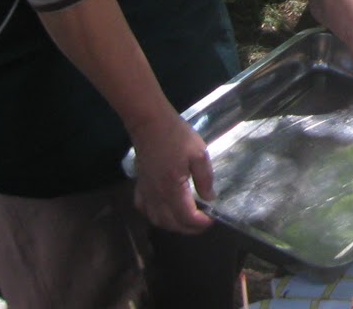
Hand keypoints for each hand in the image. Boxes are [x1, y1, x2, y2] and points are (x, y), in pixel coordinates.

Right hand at [129, 106, 215, 232]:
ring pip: (156, 219)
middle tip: (202, 224)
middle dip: (188, 228)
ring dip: (172, 225)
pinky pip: (144, 209)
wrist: (151, 124)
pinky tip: (164, 212)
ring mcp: (146, 192)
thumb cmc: (177, 136)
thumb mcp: (199, 154)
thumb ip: (205, 179)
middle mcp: (156, 195)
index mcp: (172, 188)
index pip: (186, 216)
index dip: (200, 223)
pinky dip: (155, 216)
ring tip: (187, 221)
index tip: (212, 219)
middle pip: (170, 223)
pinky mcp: (140, 185)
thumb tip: (209, 198)